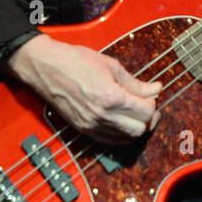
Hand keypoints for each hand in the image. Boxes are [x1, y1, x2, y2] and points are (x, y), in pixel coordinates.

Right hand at [4, 33, 162, 144]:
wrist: (46, 67)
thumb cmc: (75, 61)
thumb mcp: (110, 66)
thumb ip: (135, 82)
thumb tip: (155, 89)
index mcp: (110, 97)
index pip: (145, 111)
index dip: (152, 103)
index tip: (151, 93)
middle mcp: (102, 115)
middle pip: (139, 129)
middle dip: (148, 118)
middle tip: (148, 105)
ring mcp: (91, 125)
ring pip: (126, 139)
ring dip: (136, 127)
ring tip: (137, 114)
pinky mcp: (83, 129)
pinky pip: (110, 141)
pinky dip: (121, 134)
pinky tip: (123, 122)